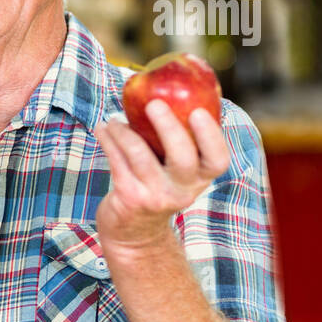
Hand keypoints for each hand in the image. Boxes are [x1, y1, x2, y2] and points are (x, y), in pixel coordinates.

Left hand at [94, 100, 230, 254]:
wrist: (134, 233)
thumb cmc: (157, 185)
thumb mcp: (176, 171)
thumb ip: (180, 141)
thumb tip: (173, 88)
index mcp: (201, 179)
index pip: (218, 160)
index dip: (212, 136)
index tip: (199, 112)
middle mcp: (183, 190)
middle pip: (183, 158)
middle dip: (169, 128)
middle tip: (154, 103)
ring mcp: (156, 196)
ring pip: (140, 157)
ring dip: (125, 132)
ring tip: (114, 119)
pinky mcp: (129, 198)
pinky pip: (117, 162)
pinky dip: (108, 141)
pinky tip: (103, 128)